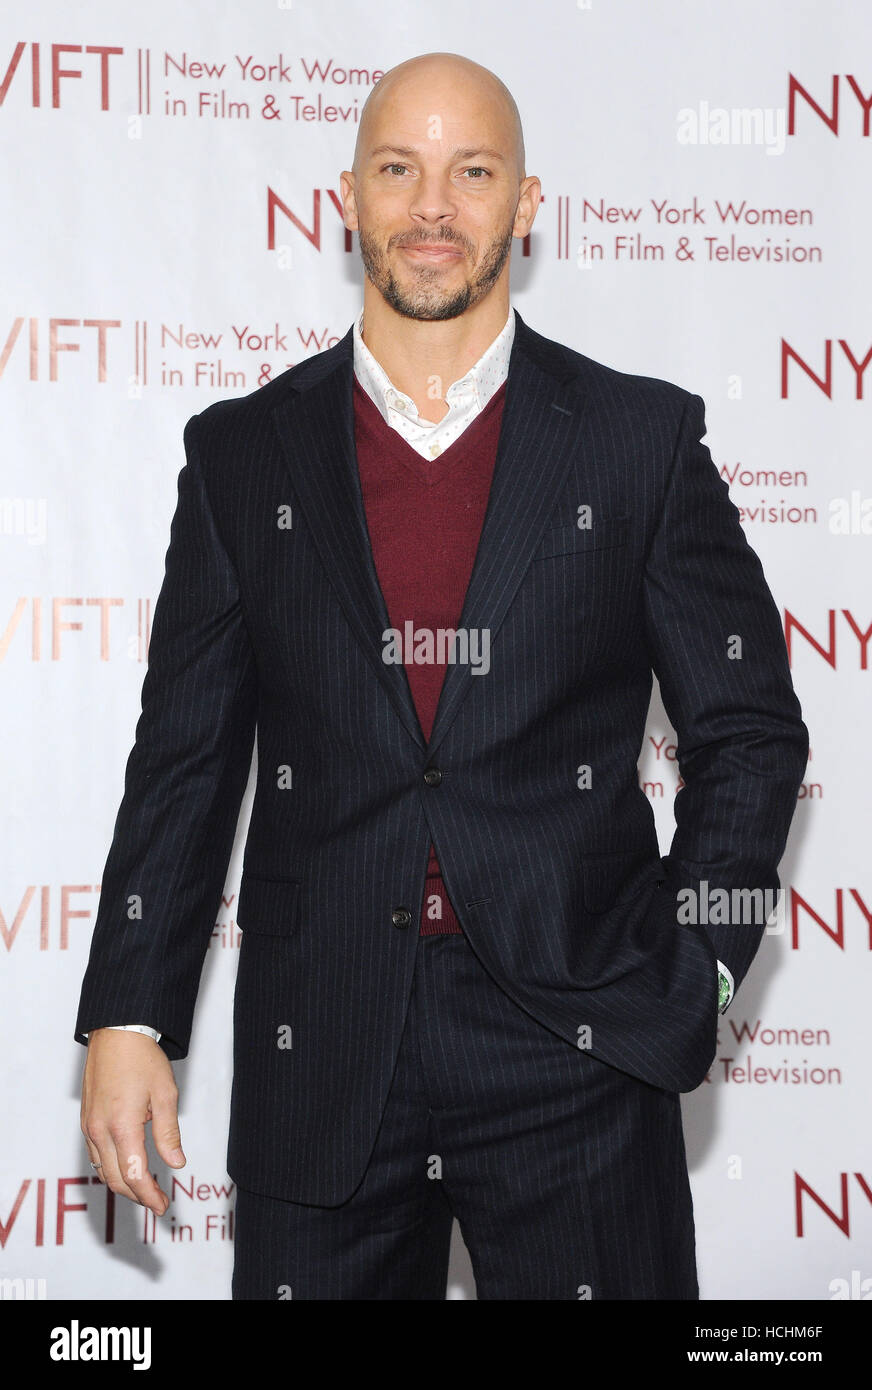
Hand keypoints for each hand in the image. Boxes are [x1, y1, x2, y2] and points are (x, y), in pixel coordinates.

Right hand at [81, 1028, 185, 1214]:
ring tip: (146, 1188)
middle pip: (115, 1179)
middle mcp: (99, 1130)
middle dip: (137, 1195)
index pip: (134, 1175)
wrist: (116, 1032)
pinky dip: (111, 1167)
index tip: (163, 1206)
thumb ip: (168, 1133)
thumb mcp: (165, 1094)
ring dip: (123, 1184)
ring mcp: (89, 1126)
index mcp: (122, 1126)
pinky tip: (126, 1166)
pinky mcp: (86, 1119)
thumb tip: (176, 1163)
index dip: (149, 1196)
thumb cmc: (142, 1058)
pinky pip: (96, 1154)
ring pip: (103, 1169)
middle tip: (158, 1201)